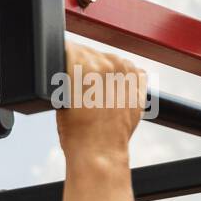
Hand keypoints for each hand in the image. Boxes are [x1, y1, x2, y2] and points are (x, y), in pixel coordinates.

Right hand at [55, 43, 148, 158]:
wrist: (98, 152)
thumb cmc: (77, 131)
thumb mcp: (61, 96)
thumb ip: (69, 73)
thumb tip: (73, 64)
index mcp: (84, 62)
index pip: (72, 48)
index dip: (65, 58)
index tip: (65, 68)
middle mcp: (108, 64)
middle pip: (92, 52)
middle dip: (84, 65)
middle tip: (79, 87)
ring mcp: (127, 75)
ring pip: (113, 60)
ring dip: (105, 70)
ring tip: (97, 92)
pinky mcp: (139, 87)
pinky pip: (133, 71)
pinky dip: (125, 78)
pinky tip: (115, 92)